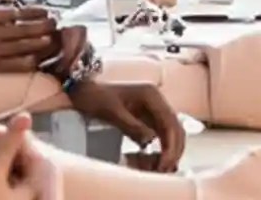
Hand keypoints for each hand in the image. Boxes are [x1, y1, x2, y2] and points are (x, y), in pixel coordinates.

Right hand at [0, 5, 58, 78]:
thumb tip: (26, 11)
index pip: (21, 12)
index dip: (39, 12)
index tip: (50, 12)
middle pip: (28, 30)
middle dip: (46, 27)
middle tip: (58, 25)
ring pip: (27, 47)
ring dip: (44, 44)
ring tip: (54, 40)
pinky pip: (18, 64)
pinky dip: (32, 60)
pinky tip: (40, 57)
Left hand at [66, 82, 184, 172]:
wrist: (85, 91)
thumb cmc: (96, 98)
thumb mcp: (112, 112)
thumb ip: (131, 126)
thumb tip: (150, 141)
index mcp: (151, 95)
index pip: (170, 121)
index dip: (171, 143)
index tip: (165, 161)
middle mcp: (157, 100)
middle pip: (175, 127)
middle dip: (174, 149)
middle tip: (165, 168)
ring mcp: (153, 108)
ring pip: (171, 131)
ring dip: (170, 149)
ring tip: (163, 167)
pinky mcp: (148, 117)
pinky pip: (161, 133)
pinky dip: (163, 147)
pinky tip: (158, 159)